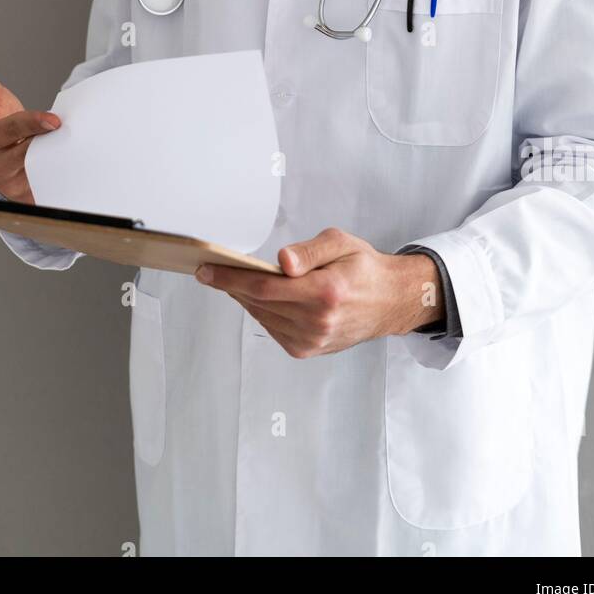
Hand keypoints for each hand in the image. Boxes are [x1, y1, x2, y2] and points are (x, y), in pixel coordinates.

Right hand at [0, 37, 59, 204]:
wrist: (2, 154)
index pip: (9, 129)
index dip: (31, 124)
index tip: (54, 121)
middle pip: (29, 155)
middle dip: (49, 144)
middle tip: (67, 131)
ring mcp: (10, 182)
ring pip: (41, 170)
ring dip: (57, 159)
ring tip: (69, 146)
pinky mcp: (26, 194)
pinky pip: (47, 187)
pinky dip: (61, 178)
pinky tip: (71, 166)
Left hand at [194, 227, 443, 357]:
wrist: (388, 301)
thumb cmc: (363, 267)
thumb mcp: (340, 243)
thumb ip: (309, 251)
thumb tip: (280, 261)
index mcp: (326, 293)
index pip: (264, 287)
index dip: (230, 279)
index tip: (205, 270)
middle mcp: (318, 322)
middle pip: (258, 302)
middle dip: (232, 285)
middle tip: (212, 269)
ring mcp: (311, 341)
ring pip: (261, 316)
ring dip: (245, 298)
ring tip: (235, 279)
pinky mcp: (307, 350)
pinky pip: (271, 328)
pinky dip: (261, 311)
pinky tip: (261, 296)